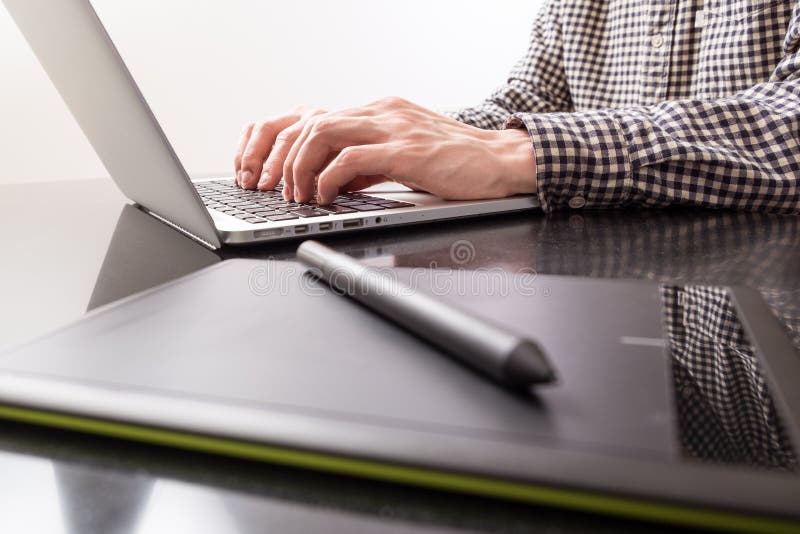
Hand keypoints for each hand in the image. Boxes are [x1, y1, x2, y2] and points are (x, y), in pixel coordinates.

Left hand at [235, 97, 536, 203]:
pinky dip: (328, 178)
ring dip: (301, 168)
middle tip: (279, 190)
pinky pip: (350, 158)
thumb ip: (367, 165)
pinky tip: (326, 197)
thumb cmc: (456, 163)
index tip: (276, 176)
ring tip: (300, 196)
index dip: (287, 147)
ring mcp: (393, 127)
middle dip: (283, 158)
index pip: (316, 119)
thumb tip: (332, 182)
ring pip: (322, 133)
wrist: (501, 160)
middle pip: (310, 122)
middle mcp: (381, 112)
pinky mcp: (405, 150)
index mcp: (379, 111)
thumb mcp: (403, 158)